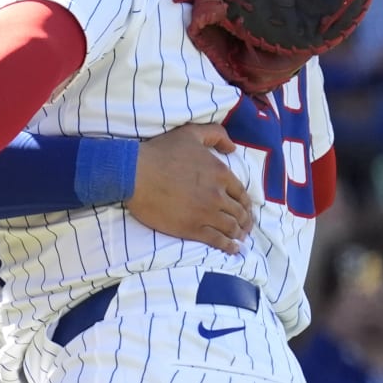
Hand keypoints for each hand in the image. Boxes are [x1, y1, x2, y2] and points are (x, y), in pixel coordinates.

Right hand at [129, 123, 252, 253]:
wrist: (135, 174)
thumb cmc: (160, 152)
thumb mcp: (190, 133)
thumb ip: (216, 134)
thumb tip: (232, 148)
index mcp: (220, 172)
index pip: (242, 193)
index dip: (246, 204)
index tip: (246, 210)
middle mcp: (218, 194)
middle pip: (240, 212)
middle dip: (245, 221)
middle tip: (245, 227)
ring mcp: (206, 213)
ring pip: (232, 228)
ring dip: (239, 235)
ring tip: (239, 239)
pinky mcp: (192, 229)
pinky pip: (218, 241)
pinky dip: (229, 246)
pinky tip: (232, 249)